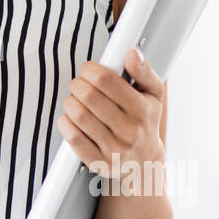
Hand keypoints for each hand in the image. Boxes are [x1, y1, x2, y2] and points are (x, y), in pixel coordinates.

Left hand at [57, 48, 165, 181]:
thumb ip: (144, 72)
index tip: (88, 70)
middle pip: (88, 96)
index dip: (90, 70)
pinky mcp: (100, 162)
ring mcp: (115, 149)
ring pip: (79, 115)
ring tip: (75, 100)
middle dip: (77, 84)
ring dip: (70, 102)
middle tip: (79, 85)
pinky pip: (74, 138)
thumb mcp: (153, 95)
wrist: (145, 164)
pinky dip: (66, 123)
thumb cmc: (145, 123)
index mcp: (143, 110)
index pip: (106, 80)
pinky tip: (71, 119)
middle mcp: (130, 131)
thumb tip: (133, 54)